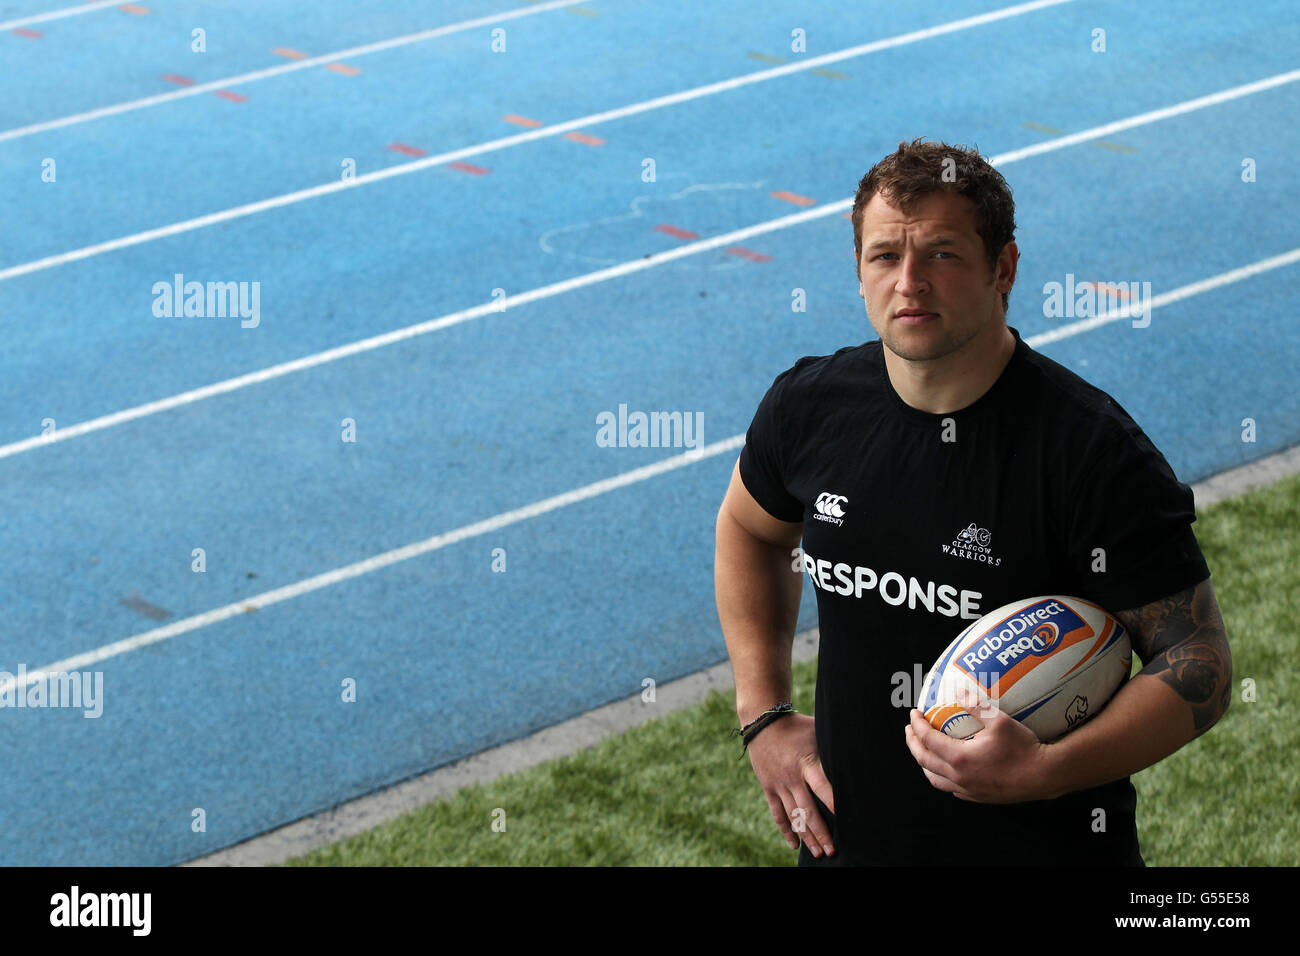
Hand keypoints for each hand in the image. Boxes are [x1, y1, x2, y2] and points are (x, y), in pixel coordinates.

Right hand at [745, 713, 835, 856]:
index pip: (821, 785)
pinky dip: (786, 830)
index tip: (843, 818)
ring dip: (806, 836)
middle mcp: (792, 777)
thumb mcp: (818, 730)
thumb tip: (861, 745)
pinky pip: (777, 813)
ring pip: (793, 816)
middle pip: (808, 810)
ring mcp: (779, 784)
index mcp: (807, 762)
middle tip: (832, 850)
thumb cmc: (797, 726)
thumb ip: (834, 745)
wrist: (762, 722)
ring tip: (819, 853)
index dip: (831, 801)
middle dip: (821, 832)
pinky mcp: (769, 787)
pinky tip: (795, 845)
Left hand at [904, 688, 1055, 803]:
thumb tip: (958, 692)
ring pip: (935, 779)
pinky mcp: (979, 797)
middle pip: (924, 760)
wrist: (1045, 775)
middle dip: (913, 743)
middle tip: (910, 730)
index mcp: (959, 758)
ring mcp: (969, 790)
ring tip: (922, 751)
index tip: (914, 713)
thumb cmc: (1024, 747)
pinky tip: (948, 770)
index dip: (917, 726)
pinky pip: (952, 789)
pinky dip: (942, 777)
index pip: (927, 740)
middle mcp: (959, 777)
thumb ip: (976, 706)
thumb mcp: (999, 721)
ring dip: (924, 763)